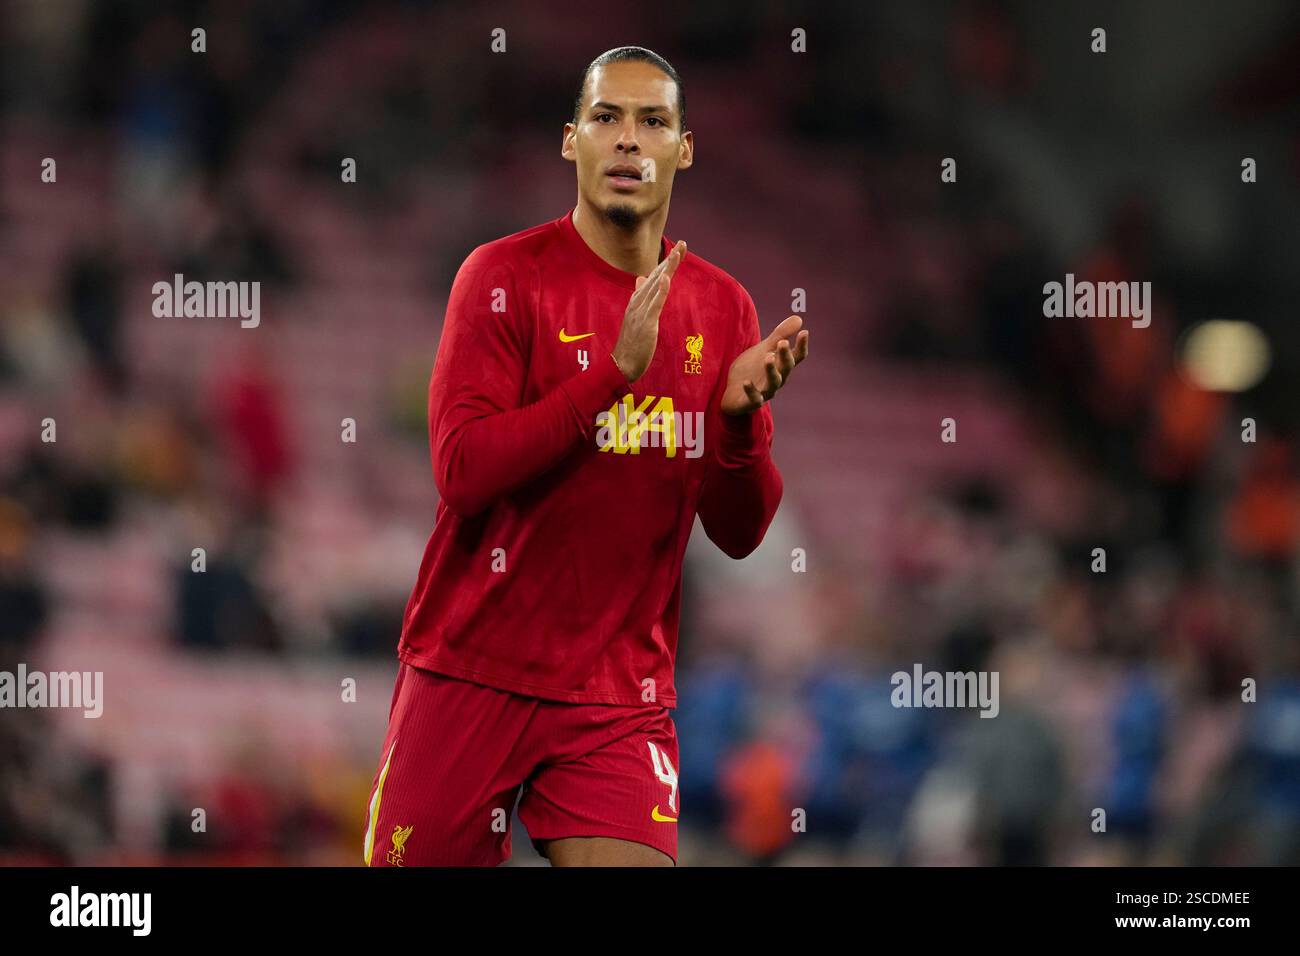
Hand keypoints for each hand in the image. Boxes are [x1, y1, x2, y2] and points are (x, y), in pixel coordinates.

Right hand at [611, 240, 686, 382]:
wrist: (621, 365)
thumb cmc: (631, 344)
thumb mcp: (636, 317)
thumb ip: (640, 298)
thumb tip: (642, 279)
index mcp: (637, 301)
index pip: (654, 277)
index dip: (666, 263)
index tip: (679, 250)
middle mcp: (638, 303)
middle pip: (656, 276)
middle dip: (670, 260)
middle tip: (683, 243)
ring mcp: (640, 312)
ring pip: (656, 286)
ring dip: (667, 269)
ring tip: (677, 253)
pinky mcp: (645, 324)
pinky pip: (654, 305)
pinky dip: (661, 290)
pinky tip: (667, 278)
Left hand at [721, 314, 808, 414]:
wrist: (732, 391)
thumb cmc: (751, 369)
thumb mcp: (764, 349)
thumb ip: (780, 335)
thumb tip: (799, 318)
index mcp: (781, 366)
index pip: (796, 357)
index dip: (801, 346)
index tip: (804, 332)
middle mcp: (777, 379)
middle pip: (786, 368)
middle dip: (785, 356)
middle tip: (782, 342)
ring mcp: (765, 392)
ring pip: (773, 382)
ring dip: (771, 370)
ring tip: (767, 357)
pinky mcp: (751, 402)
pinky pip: (754, 399)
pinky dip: (751, 391)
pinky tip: (746, 382)